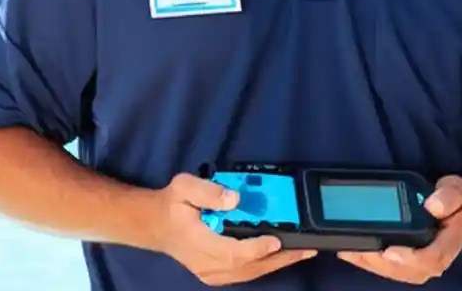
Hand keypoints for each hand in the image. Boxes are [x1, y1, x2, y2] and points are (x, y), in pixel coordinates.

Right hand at [151, 173, 316, 286]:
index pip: (232, 252)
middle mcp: (206, 264)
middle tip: (306, 249)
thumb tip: (234, 199)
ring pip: (249, 273)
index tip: (278, 239)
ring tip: (301, 252)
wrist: (155, 225)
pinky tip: (280, 256)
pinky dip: (264, 265)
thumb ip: (207, 191)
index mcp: (197, 243)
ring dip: (276, 263)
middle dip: (279, 259)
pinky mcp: (216, 275)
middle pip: (248, 267)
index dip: (258, 248)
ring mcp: (211, 273)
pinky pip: (245, 273)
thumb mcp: (183, 186)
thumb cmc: (171, 204)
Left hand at [337, 175, 461, 284]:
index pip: (432, 259)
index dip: (411, 259)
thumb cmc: (451, 202)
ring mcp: (415, 265)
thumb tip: (434, 206)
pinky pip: (382, 267)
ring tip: (349, 249)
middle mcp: (432, 260)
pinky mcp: (400, 263)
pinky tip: (347, 249)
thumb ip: (450, 196)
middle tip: (358, 250)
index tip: (390, 252)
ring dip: (369, 262)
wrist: (449, 213)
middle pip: (406, 270)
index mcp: (448, 244)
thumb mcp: (456, 190)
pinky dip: (364, 259)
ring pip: (391, 271)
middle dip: (381, 263)